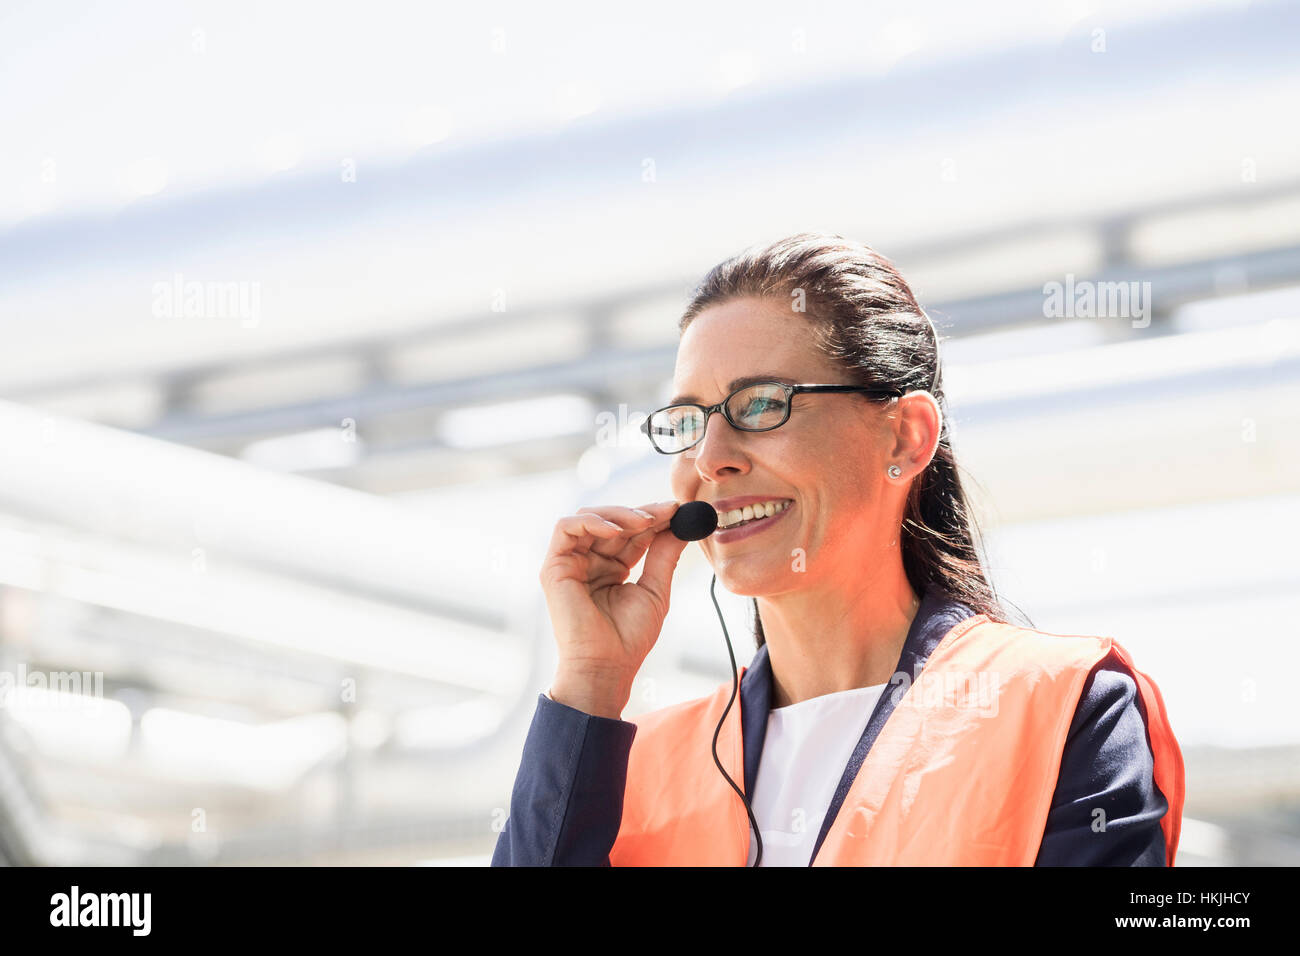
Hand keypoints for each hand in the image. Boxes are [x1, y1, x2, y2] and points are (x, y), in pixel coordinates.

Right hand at [539, 500, 690, 717]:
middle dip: (640, 513)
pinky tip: (616, 529)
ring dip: (618, 514)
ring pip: (589, 518)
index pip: (631, 534)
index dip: (653, 519)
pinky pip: (566, 528)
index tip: (677, 510)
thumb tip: (681, 525)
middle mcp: (589, 562)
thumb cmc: (629, 638)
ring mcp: (570, 563)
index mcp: (612, 569)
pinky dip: (591, 521)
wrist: (606, 665)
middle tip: (667, 510)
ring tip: (644, 521)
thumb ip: (663, 556)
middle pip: (612, 522)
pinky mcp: (554, 566)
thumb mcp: (655, 590)